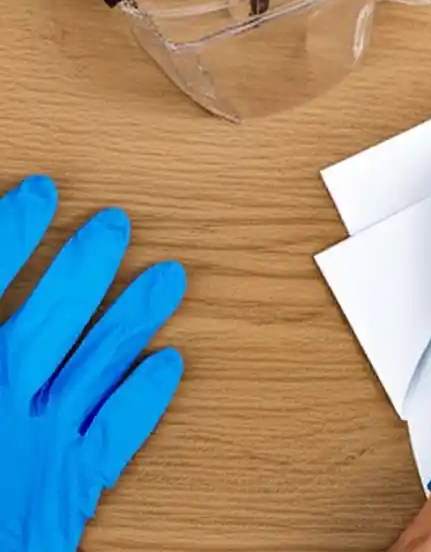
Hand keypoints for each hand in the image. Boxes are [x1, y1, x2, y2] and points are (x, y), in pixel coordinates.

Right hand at [0, 176, 185, 551]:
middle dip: (85, 264)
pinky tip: (170, 361)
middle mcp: (1, 400)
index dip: (10, 233)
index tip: (40, 190)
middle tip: (117, 222)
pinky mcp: (71, 483)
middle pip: (52, 315)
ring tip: (170, 275)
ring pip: (100, 362)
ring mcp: (43, 442)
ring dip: (135, 315)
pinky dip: (146, 394)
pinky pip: (119, 431)